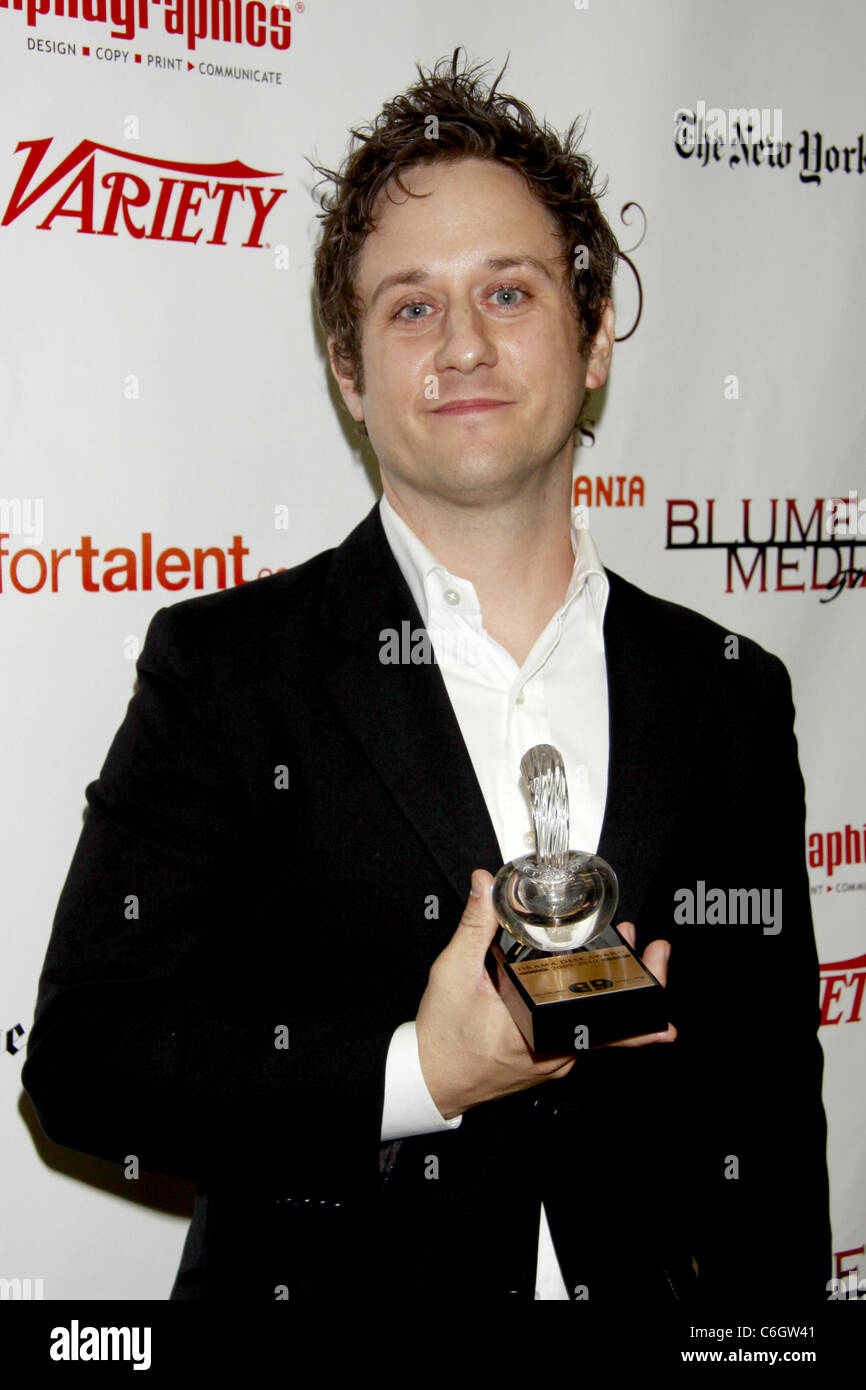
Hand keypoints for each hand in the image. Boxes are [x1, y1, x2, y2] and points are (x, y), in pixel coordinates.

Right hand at [415, 870, 676, 1118]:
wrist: (432, 1079)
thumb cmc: (443, 1037)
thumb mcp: (454, 973)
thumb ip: (475, 927)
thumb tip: (485, 885)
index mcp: (536, 1031)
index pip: (603, 1013)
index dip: (637, 987)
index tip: (651, 959)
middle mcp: (555, 1054)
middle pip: (613, 1020)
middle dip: (635, 980)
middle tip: (651, 950)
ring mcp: (556, 1063)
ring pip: (600, 1028)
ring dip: (612, 992)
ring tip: (620, 955)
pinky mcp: (550, 1063)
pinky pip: (582, 1036)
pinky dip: (591, 1009)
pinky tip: (588, 986)